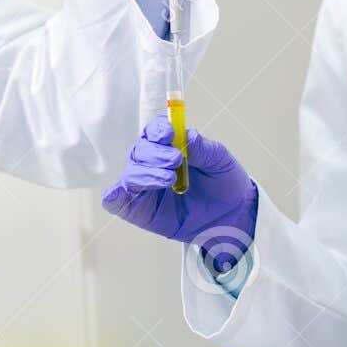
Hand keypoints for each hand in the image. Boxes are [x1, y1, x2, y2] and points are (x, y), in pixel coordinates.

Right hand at [102, 118, 256, 270]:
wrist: (232, 215)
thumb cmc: (223, 185)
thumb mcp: (220, 161)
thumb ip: (203, 148)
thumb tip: (187, 135)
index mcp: (169, 147)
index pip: (154, 132)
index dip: (157, 130)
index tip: (169, 133)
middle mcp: (152, 165)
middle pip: (140, 150)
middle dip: (155, 153)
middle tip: (176, 160)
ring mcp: (145, 188)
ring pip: (130, 173)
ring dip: (146, 173)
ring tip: (169, 178)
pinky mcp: (140, 211)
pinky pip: (116, 202)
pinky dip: (114, 195)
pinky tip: (120, 192)